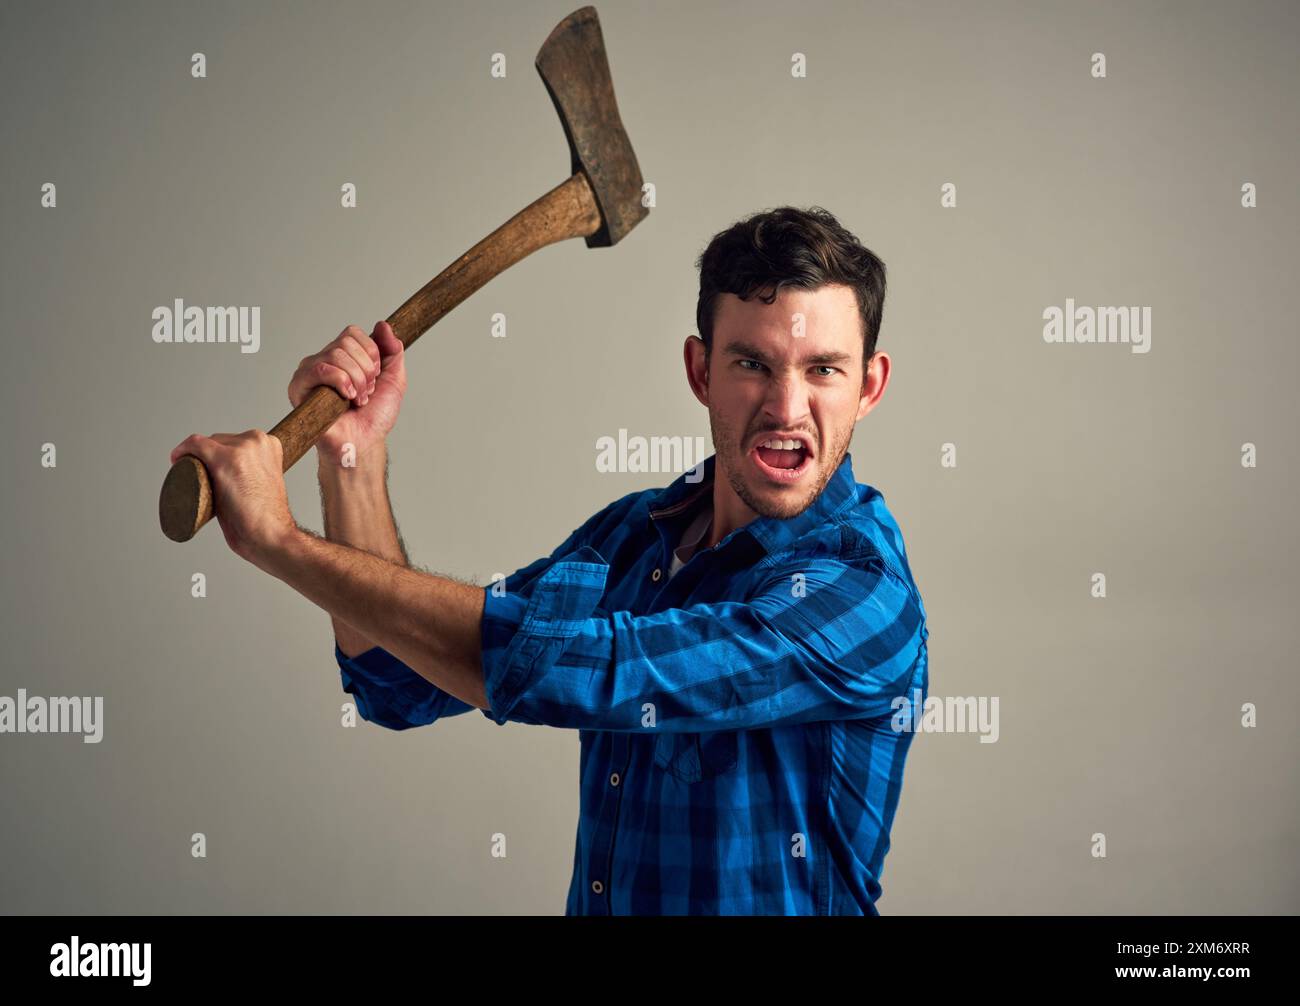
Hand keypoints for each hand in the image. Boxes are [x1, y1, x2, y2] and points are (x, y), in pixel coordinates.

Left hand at [169, 429, 296, 566]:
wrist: (272, 535)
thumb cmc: (268, 519)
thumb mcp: (266, 483)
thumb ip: (255, 473)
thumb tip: (233, 477)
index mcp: (270, 445)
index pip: (236, 441)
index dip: (220, 454)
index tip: (213, 471)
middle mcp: (257, 441)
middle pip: (219, 440)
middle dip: (208, 457)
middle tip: (204, 482)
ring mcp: (241, 449)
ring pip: (206, 444)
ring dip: (196, 459)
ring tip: (196, 482)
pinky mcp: (224, 459)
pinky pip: (195, 445)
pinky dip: (182, 451)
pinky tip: (177, 460)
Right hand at [288, 321, 406, 464]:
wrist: (363, 442)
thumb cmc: (373, 417)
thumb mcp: (394, 380)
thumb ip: (393, 350)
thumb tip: (384, 325)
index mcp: (342, 356)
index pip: (353, 333)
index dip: (370, 354)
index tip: (375, 377)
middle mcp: (323, 360)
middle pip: (346, 343)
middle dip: (365, 371)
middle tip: (365, 393)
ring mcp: (309, 372)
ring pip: (336, 355)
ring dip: (356, 380)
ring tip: (356, 399)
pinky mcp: (299, 387)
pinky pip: (321, 369)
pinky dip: (342, 383)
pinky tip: (345, 399)